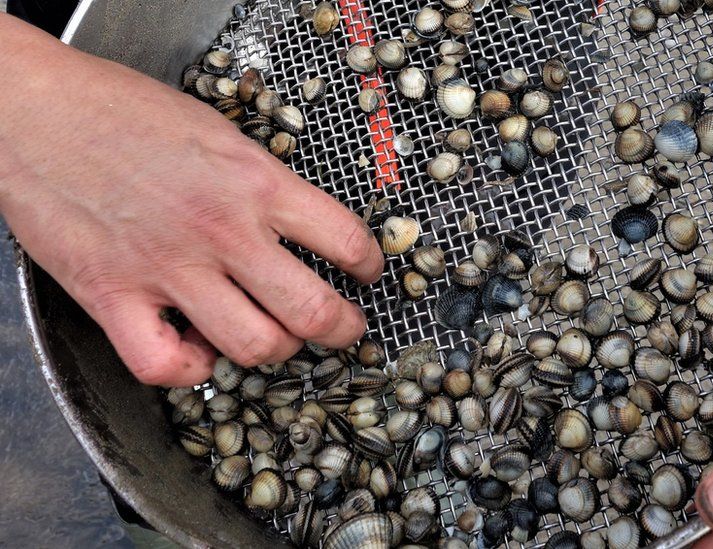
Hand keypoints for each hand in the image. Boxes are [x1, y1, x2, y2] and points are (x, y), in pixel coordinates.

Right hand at [0, 15, 382, 386]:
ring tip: (275, 339)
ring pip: (254, 346)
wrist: (32, 109)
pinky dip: (191, 368)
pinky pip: (166, 365)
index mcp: (254, 182)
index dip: (369, 266)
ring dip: (276, 350)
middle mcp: (221, 230)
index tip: (368, 273)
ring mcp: (167, 269)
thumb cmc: (119, 110)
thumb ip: (259, 181)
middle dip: (342, 329)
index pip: (344, 239)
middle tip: (345, 329)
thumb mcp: (217, 131)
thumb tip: (293, 222)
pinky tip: (197, 349)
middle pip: (312, 310)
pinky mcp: (112, 296)